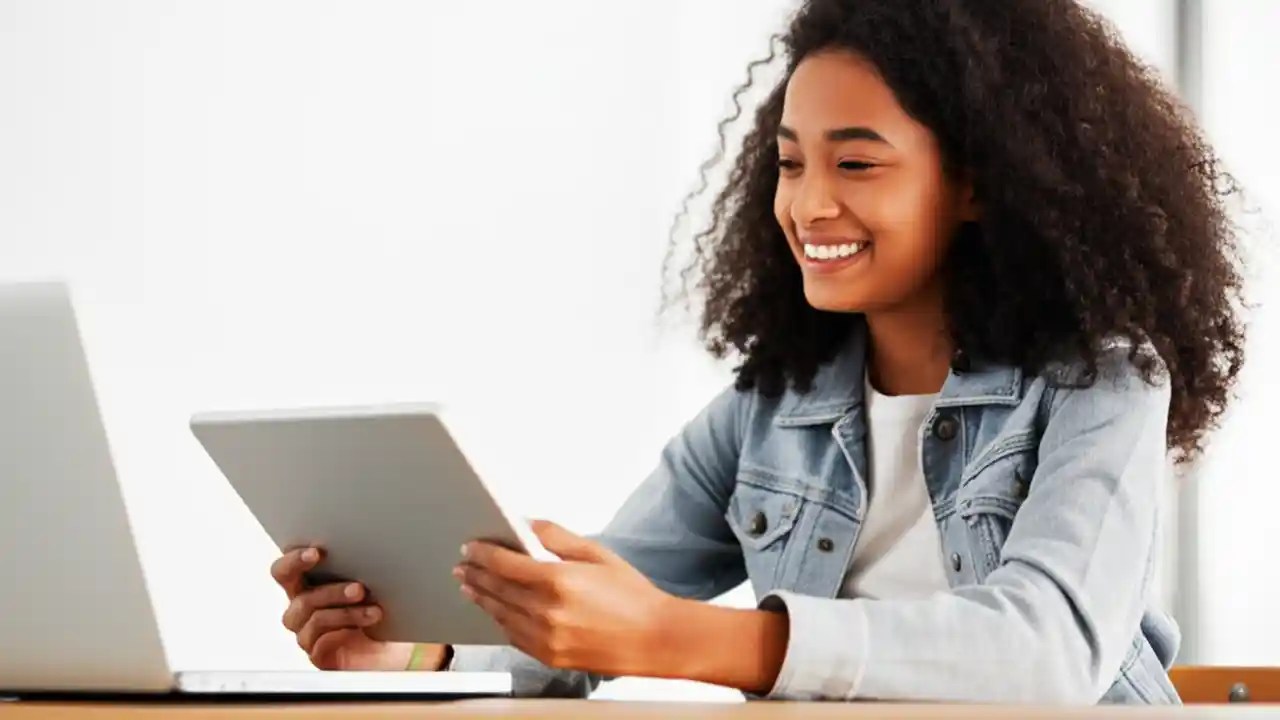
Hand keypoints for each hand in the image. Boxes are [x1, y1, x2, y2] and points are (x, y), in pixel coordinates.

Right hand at [270, 547, 446, 670]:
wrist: (397, 652)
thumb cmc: (383, 612)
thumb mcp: (376, 583)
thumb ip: (365, 564)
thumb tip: (373, 537)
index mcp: (311, 582)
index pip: (288, 564)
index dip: (294, 556)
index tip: (317, 550)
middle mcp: (302, 604)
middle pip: (284, 578)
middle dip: (302, 566)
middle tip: (328, 560)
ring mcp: (306, 630)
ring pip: (309, 608)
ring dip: (339, 599)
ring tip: (366, 597)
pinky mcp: (317, 652)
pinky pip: (319, 635)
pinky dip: (347, 622)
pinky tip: (370, 617)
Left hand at [454, 520, 676, 677]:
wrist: (654, 640)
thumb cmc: (632, 597)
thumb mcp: (598, 554)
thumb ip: (558, 537)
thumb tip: (527, 524)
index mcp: (558, 580)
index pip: (505, 563)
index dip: (483, 553)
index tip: (471, 546)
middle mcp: (547, 611)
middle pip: (497, 589)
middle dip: (476, 574)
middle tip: (463, 565)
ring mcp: (546, 638)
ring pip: (500, 614)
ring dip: (482, 598)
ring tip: (471, 586)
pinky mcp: (549, 657)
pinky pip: (513, 636)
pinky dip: (500, 621)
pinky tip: (496, 611)